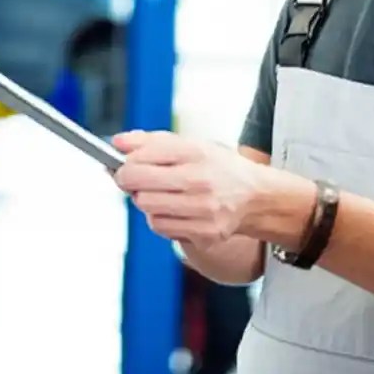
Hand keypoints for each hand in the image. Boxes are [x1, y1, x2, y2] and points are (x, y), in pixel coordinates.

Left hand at [112, 130, 261, 247]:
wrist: (255, 197)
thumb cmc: (216, 168)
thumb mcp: (190, 145)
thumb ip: (151, 141)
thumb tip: (117, 142)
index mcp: (197, 152)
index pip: (144, 155)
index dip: (126, 161)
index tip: (125, 163)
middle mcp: (201, 180)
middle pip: (138, 182)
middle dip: (127, 180)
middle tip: (132, 179)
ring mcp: (204, 209)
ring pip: (146, 206)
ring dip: (145, 200)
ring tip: (159, 194)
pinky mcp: (205, 233)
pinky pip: (160, 226)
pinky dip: (158, 218)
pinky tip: (172, 210)